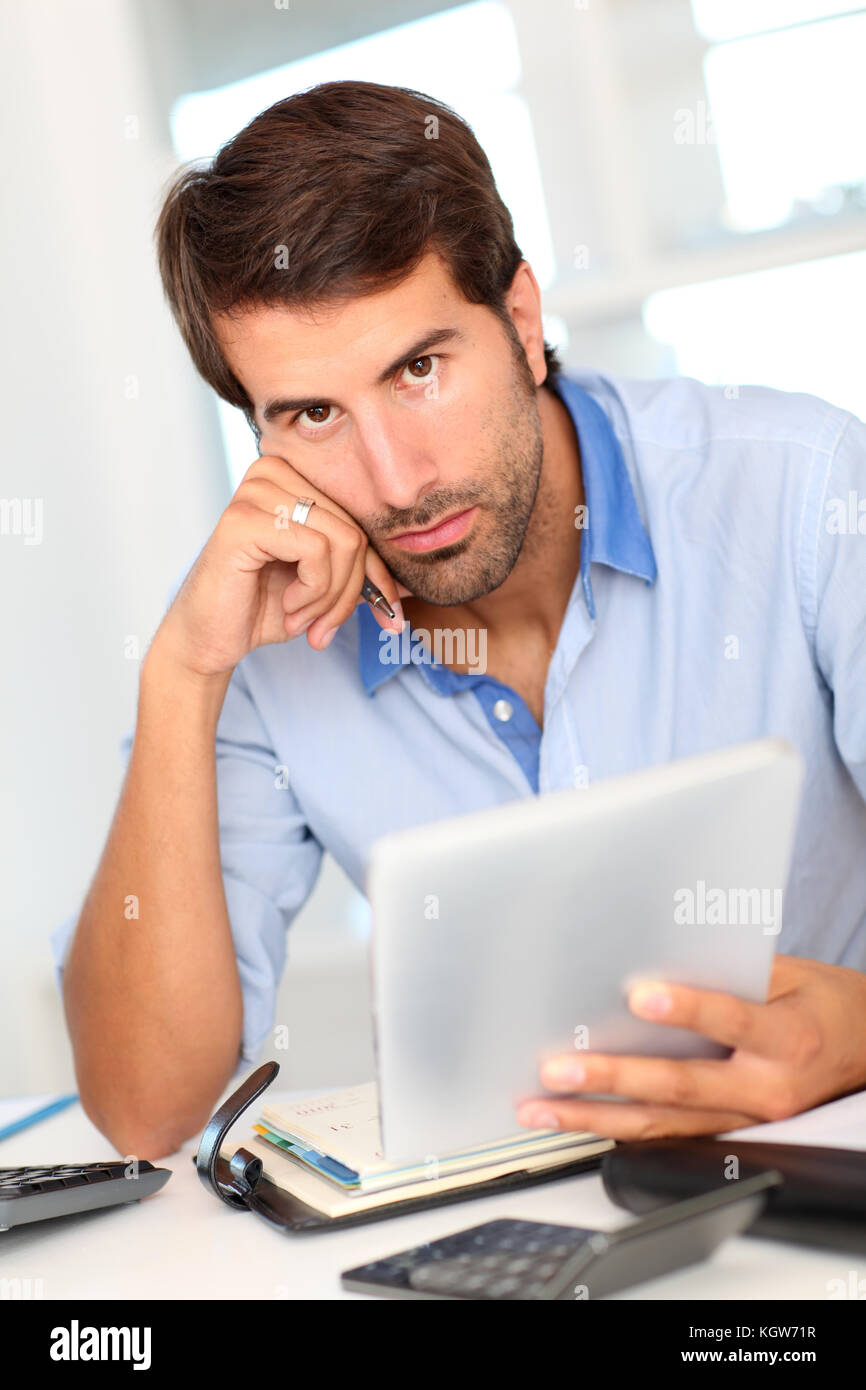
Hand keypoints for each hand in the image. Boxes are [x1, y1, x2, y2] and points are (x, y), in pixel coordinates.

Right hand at [152, 454, 409, 678]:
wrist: (210, 639)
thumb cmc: (263, 607)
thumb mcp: (326, 585)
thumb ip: (362, 571)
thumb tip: (413, 584)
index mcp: (295, 478)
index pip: (361, 522)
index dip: (381, 575)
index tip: (390, 618)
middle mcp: (274, 471)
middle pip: (356, 532)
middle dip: (349, 594)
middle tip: (322, 628)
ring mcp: (255, 491)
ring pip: (342, 542)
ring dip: (329, 598)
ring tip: (302, 619)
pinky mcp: (243, 519)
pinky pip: (315, 551)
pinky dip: (311, 593)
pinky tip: (286, 607)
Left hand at [516, 954, 865, 1139]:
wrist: (860, 1053)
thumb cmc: (819, 1006)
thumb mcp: (790, 973)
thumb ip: (728, 968)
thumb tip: (658, 953)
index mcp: (786, 1039)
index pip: (732, 1022)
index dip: (687, 1008)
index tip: (640, 994)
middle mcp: (764, 1091)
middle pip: (680, 1087)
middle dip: (613, 1078)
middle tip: (559, 1068)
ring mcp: (743, 1122)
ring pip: (660, 1124)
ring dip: (593, 1116)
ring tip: (540, 1106)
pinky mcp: (724, 1136)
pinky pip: (663, 1136)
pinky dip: (612, 1128)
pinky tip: (570, 1119)